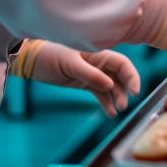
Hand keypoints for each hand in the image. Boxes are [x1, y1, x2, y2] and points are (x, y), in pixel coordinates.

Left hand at [16, 40, 140, 116]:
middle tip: (124, 105)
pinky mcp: (84, 83)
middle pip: (120, 76)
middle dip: (125, 90)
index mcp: (98, 54)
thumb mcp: (70, 64)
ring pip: (111, 87)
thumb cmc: (50, 55)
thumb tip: (110, 85)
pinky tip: (110, 113)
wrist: (32, 60)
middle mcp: (99, 63)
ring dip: (117, 98)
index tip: (135, 92)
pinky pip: (100, 93)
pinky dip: (106, 102)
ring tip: (118, 111)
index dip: (132, 77)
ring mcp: (92, 74)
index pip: (122, 64)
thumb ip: (90, 74)